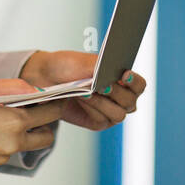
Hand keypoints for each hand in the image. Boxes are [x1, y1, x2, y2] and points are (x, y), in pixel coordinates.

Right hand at [0, 79, 63, 169]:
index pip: (51, 113)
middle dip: (44, 121)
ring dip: (24, 132)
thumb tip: (37, 89)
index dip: (55, 102)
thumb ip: (16, 87)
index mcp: (13, 122)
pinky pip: (7, 152)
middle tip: (32, 106)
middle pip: (46, 136)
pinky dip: (5, 140)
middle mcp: (10, 144)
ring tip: (5, 115)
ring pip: (26, 145)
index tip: (54, 96)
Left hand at [21, 50, 147, 131]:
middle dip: (116, 93)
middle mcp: (120, 97)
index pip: (139, 85)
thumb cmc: (68, 65)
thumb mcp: (84, 61)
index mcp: (122, 79)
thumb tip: (112, 76)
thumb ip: (102, 68)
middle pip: (131, 102)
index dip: (135, 82)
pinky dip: (92, 109)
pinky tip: (81, 99)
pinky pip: (102, 120)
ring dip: (102, 103)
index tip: (124, 75)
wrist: (45, 78)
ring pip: (119, 114)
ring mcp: (110, 111)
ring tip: (85, 92)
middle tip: (101, 85)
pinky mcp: (98, 122)